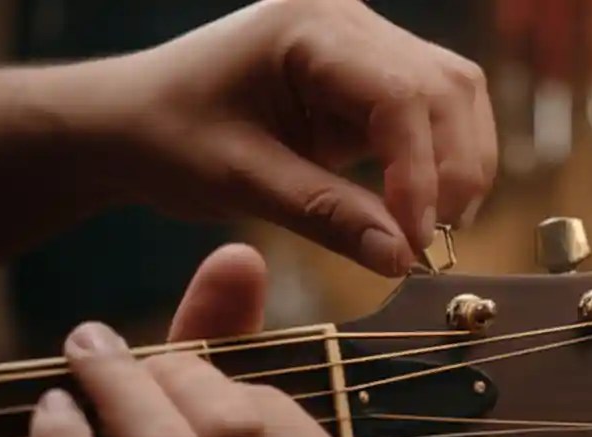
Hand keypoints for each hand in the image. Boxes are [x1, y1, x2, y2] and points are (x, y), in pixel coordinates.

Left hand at [0, 245, 343, 436]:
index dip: (270, 401)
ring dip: (117, 382)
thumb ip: (219, 356)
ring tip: (84, 358)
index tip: (211, 380)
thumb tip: (243, 256)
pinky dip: (60, 428)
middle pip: (239, 433)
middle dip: (180, 368)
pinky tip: (46, 411)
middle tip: (131, 356)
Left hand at [97, 0, 496, 275]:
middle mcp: (347, 20)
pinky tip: (420, 207)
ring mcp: (364, 42)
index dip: (421, 174)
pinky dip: (441, 161)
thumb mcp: (241, 182)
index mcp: (308, 26)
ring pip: (454, 95)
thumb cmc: (168, 138)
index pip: (400, 95)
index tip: (416, 241)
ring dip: (459, 165)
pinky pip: (434, 110)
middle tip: (430, 242)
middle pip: (446, 88)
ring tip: (431, 228)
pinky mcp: (369, 75)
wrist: (132, 119)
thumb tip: (402, 257)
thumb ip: (326, 215)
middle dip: (454, 170)